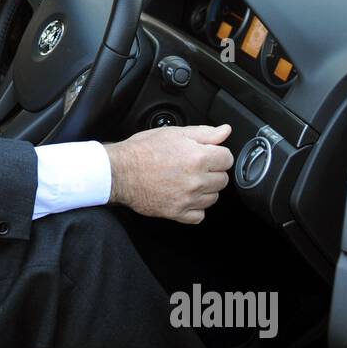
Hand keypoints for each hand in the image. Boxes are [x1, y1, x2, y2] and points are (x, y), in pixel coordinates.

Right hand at [103, 124, 232, 223]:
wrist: (119, 172)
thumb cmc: (141, 151)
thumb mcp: (174, 133)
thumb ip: (204, 133)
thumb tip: (225, 131)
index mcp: (198, 157)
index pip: (227, 159)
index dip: (217, 154)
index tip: (207, 154)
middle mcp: (196, 180)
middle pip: (222, 180)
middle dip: (212, 172)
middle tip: (194, 166)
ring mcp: (187, 199)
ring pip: (213, 198)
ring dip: (205, 190)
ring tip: (187, 181)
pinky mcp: (177, 213)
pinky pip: (199, 216)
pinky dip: (195, 208)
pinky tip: (185, 197)